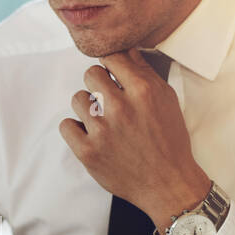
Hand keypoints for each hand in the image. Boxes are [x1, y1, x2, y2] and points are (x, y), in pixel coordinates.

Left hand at [58, 48, 211, 231]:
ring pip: (77, 99)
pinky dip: (75, 130)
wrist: (167, 183)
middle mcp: (121, 107)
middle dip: (98, 84)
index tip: (112, 75)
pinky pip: (66, 125)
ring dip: (87, 108)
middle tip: (108, 100)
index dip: (110, 65)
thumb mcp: (166, 100)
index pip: (111, 56)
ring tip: (102, 121)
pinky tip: (90, 135)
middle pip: (90, 74)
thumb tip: (125, 50)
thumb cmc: (169, 141)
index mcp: (142, 91)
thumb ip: (144, 73)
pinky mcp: (87, 151)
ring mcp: (102, 130)